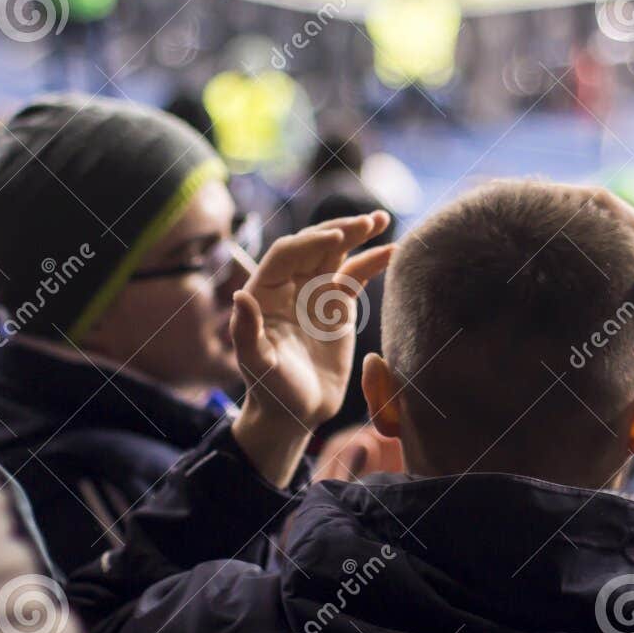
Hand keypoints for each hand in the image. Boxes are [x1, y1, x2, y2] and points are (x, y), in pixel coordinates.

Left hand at [230, 211, 394, 484]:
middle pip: (315, 245)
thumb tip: (239, 296)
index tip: (335, 239)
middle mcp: (290, 285)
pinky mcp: (339, 304)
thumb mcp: (256, 364)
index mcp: (265, 291)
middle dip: (339, 230)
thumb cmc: (271, 390)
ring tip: (380, 220)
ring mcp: (316, 292)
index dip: (309, 242)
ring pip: (337, 253)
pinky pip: (357, 275)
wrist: (298, 412)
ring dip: (358, 234)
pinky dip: (374, 261)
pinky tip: (394, 250)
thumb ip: (246, 332)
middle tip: (366, 222)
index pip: (286, 254)